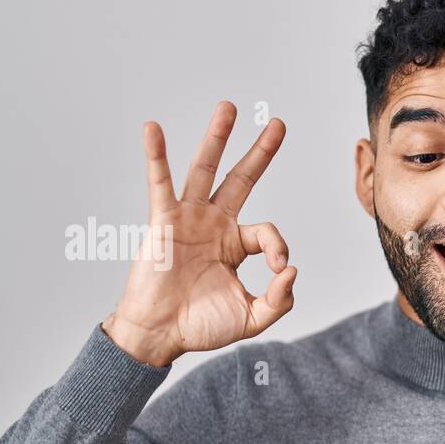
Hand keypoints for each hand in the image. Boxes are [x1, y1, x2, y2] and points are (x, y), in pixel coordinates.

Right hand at [102, 101, 296, 366]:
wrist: (161, 335)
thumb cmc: (202, 326)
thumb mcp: (252, 317)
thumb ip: (279, 300)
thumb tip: (291, 270)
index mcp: (236, 245)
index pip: (267, 233)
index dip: (278, 247)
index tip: (278, 269)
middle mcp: (215, 225)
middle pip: (242, 180)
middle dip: (260, 153)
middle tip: (278, 124)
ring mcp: (189, 219)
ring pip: (205, 171)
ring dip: (217, 139)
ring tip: (229, 108)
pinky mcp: (163, 221)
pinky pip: (160, 183)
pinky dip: (156, 156)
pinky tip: (153, 129)